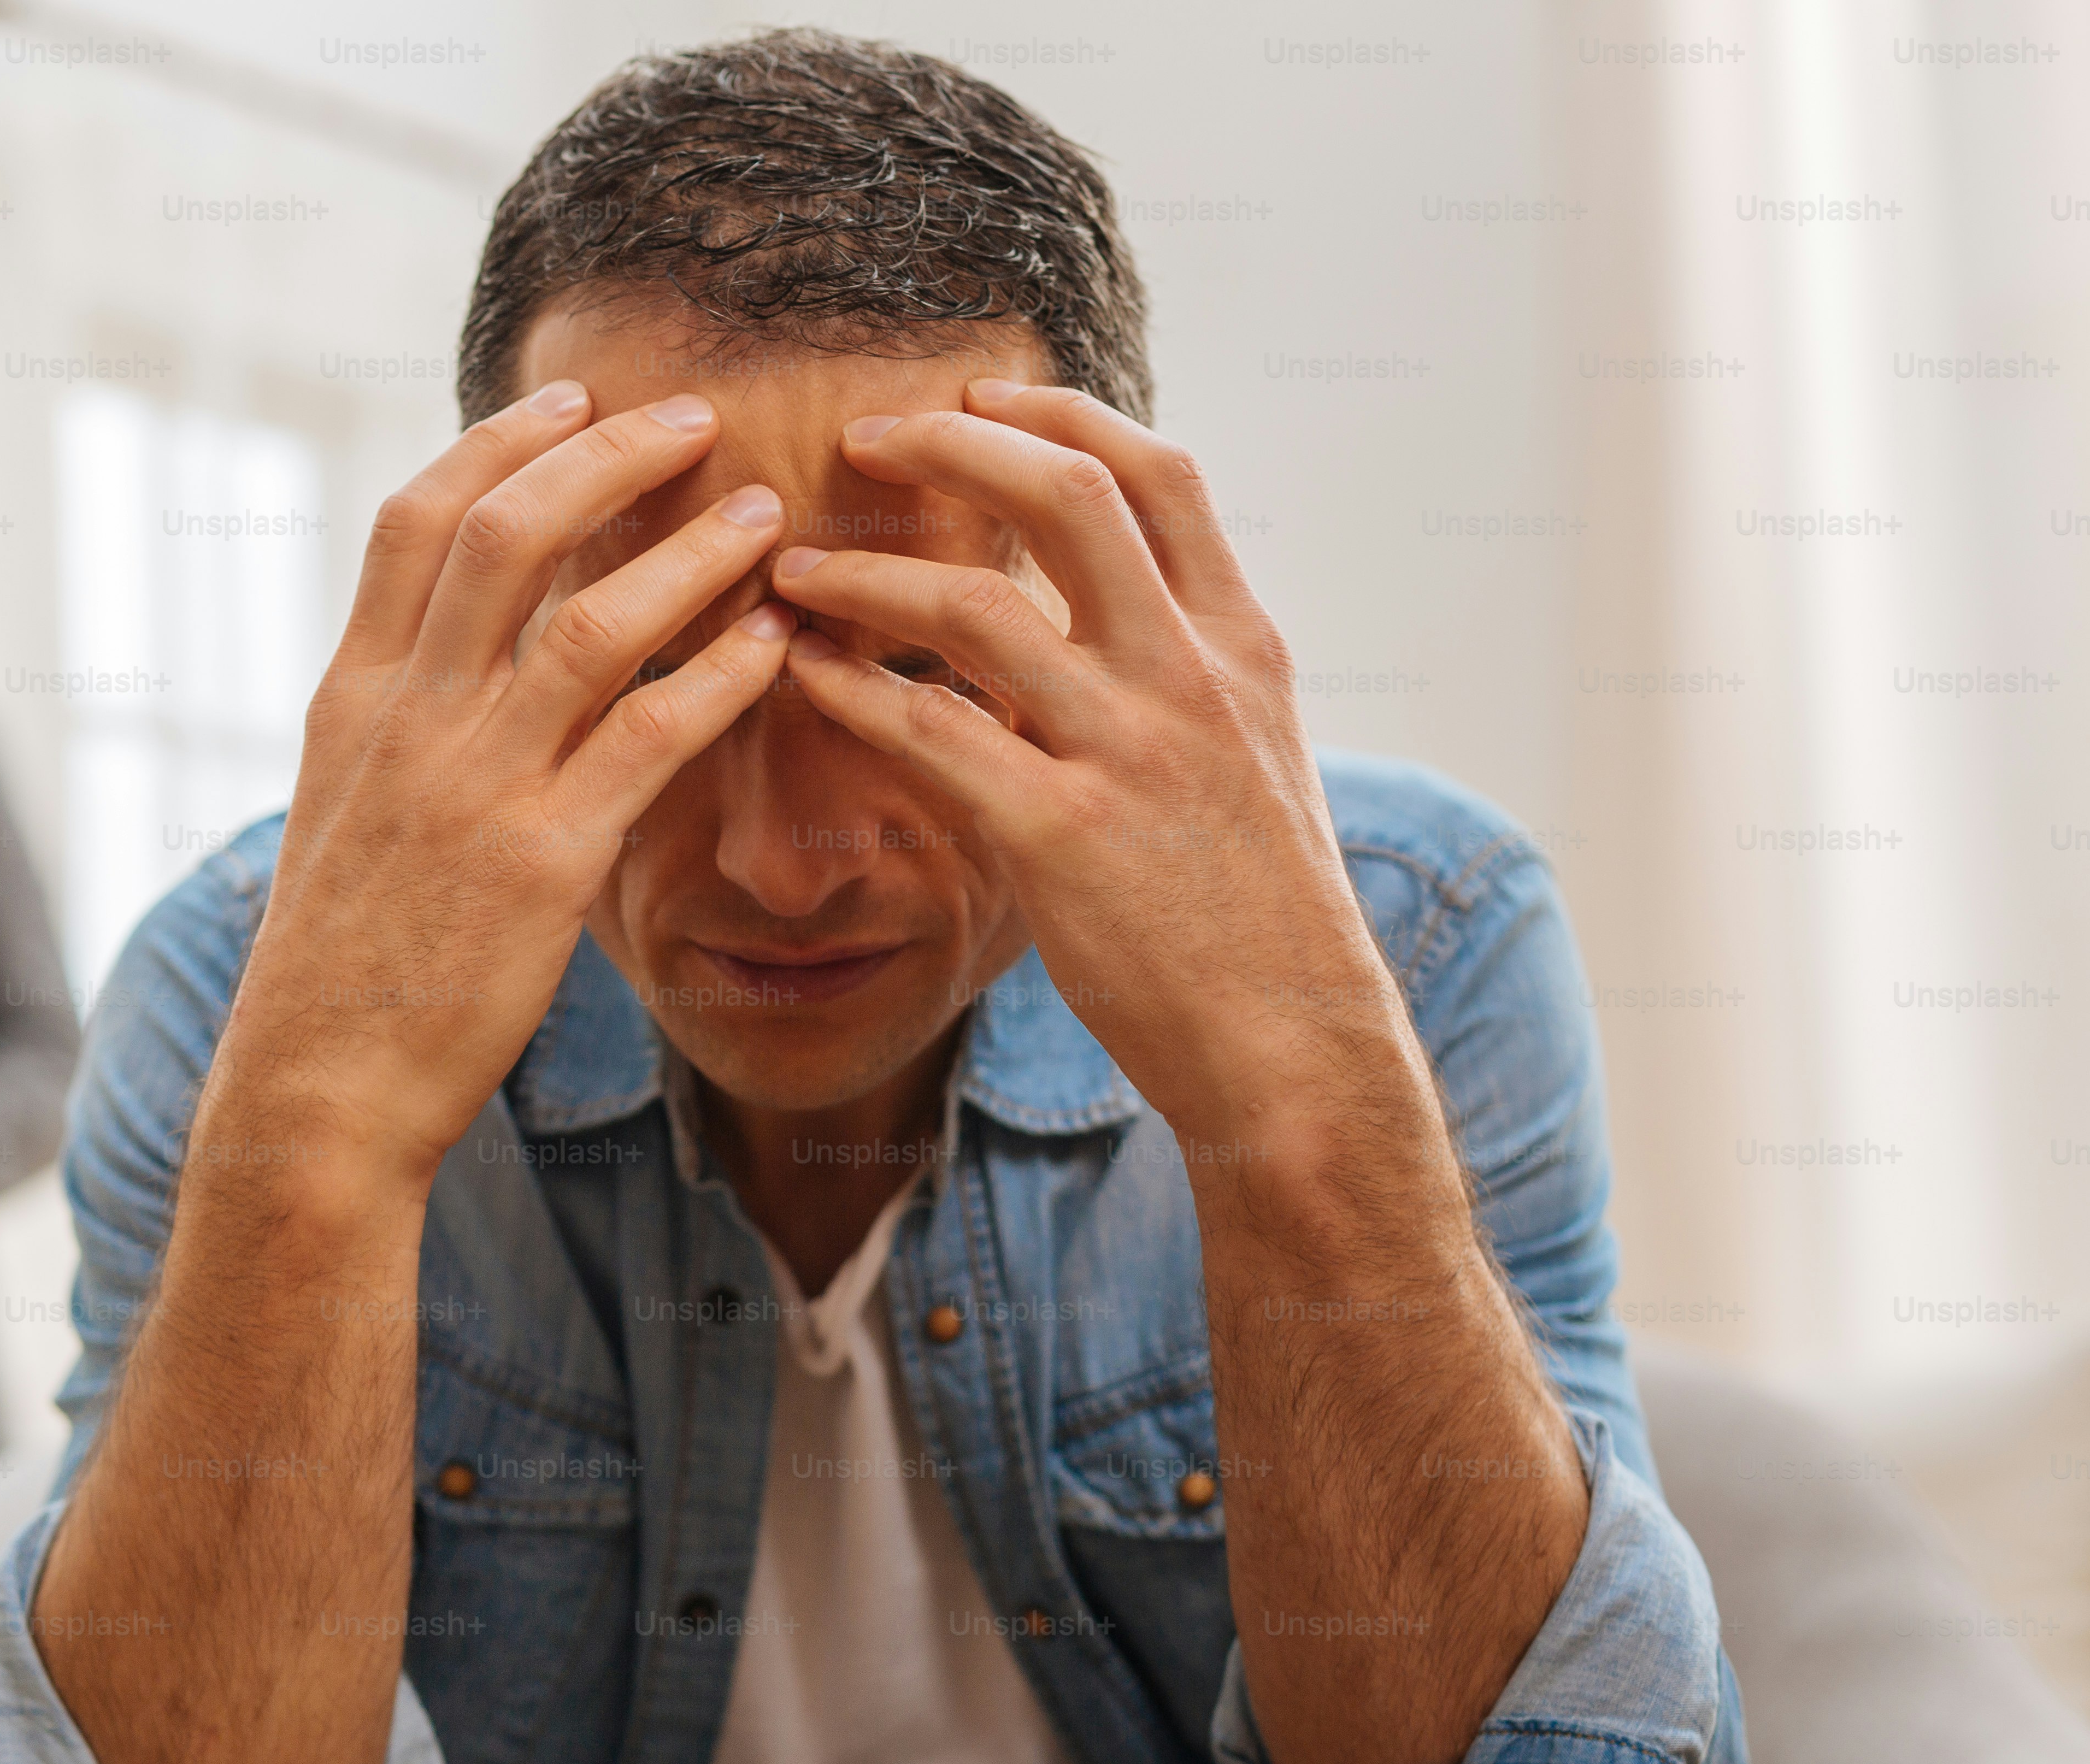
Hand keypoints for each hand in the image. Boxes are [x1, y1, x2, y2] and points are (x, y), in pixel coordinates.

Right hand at [218, 380, 794, 1191]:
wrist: (317, 1083)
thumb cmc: (341, 959)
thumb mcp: (342, 809)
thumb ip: (396, 720)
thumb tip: (452, 655)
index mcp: (351, 695)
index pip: (416, 519)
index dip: (500, 441)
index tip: (572, 397)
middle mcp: (407, 719)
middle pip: (507, 532)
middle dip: (607, 455)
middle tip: (695, 418)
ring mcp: (473, 786)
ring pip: (589, 620)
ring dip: (688, 553)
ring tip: (764, 516)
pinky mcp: (541, 865)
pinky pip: (645, 739)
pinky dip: (716, 677)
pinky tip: (771, 647)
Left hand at [771, 380, 1402, 1148]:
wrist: (1294, 1044)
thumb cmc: (1260, 916)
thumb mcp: (1250, 764)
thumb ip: (1182, 680)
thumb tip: (1099, 625)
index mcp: (1241, 646)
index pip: (1159, 476)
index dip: (1062, 416)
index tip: (983, 394)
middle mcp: (1189, 677)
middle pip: (1069, 497)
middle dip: (956, 443)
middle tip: (865, 435)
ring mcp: (1128, 752)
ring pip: (978, 607)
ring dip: (868, 573)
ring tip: (795, 569)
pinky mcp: (1063, 836)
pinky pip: (932, 731)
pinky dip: (853, 687)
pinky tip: (800, 672)